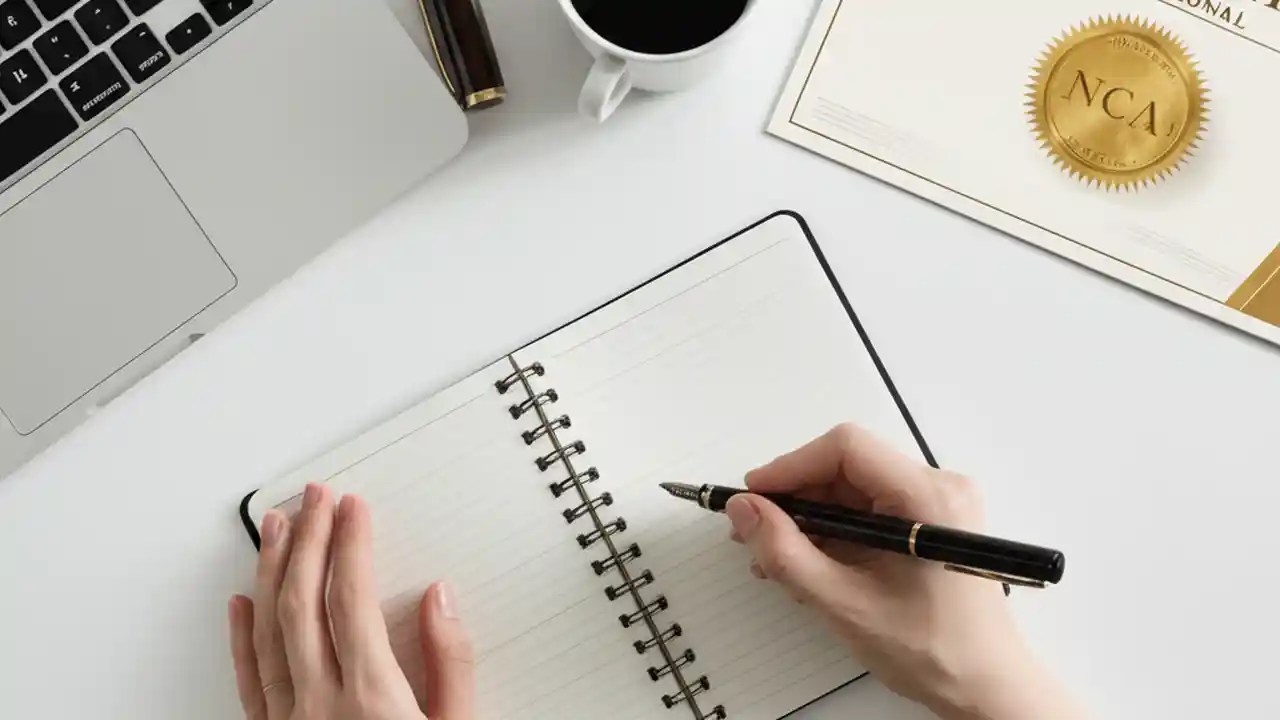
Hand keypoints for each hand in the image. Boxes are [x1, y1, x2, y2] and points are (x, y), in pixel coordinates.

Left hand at [227, 484, 473, 719]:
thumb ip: (450, 667)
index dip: (351, 546)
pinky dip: (243, 637)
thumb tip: (441, 599)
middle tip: (314, 499)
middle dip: (309, 541)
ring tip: (276, 528)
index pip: (352, 600)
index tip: (353, 509)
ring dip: (271, 572)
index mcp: (372, 699)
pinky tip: (242, 603)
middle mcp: (320, 706)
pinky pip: (249, 682)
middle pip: (303, 605)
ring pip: (269, 634)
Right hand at [727, 424, 1083, 719]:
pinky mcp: (929, 521)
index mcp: (928, 498)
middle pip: (847, 467)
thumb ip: (785, 552)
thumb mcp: (844, 603)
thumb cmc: (932, 650)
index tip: (753, 497)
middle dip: (796, 498)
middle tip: (755, 533)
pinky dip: (834, 531)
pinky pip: (868, 508)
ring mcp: (936, 503)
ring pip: (852, 488)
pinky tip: (811, 564)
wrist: (984, 684)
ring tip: (779, 560)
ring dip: (810, 519)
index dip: (791, 466)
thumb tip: (743, 509)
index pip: (847, 448)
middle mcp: (939, 487)